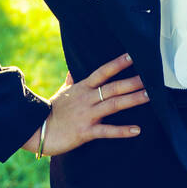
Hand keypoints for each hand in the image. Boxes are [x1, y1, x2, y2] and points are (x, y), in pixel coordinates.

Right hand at [21, 53, 148, 156]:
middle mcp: (86, 99)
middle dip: (132, 82)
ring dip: (132, 100)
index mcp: (82, 88)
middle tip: (152, 77)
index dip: (117, 63)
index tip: (133, 55)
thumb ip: (70, 81)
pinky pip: (107, 131)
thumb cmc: (50, 111)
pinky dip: (122, 131)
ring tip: (150, 96)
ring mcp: (86, 115)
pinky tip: (137, 130)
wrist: (34, 130)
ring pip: (113, 105)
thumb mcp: (62, 93)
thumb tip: (72, 70)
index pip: (102, 72)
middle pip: (112, 87)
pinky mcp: (85, 132)